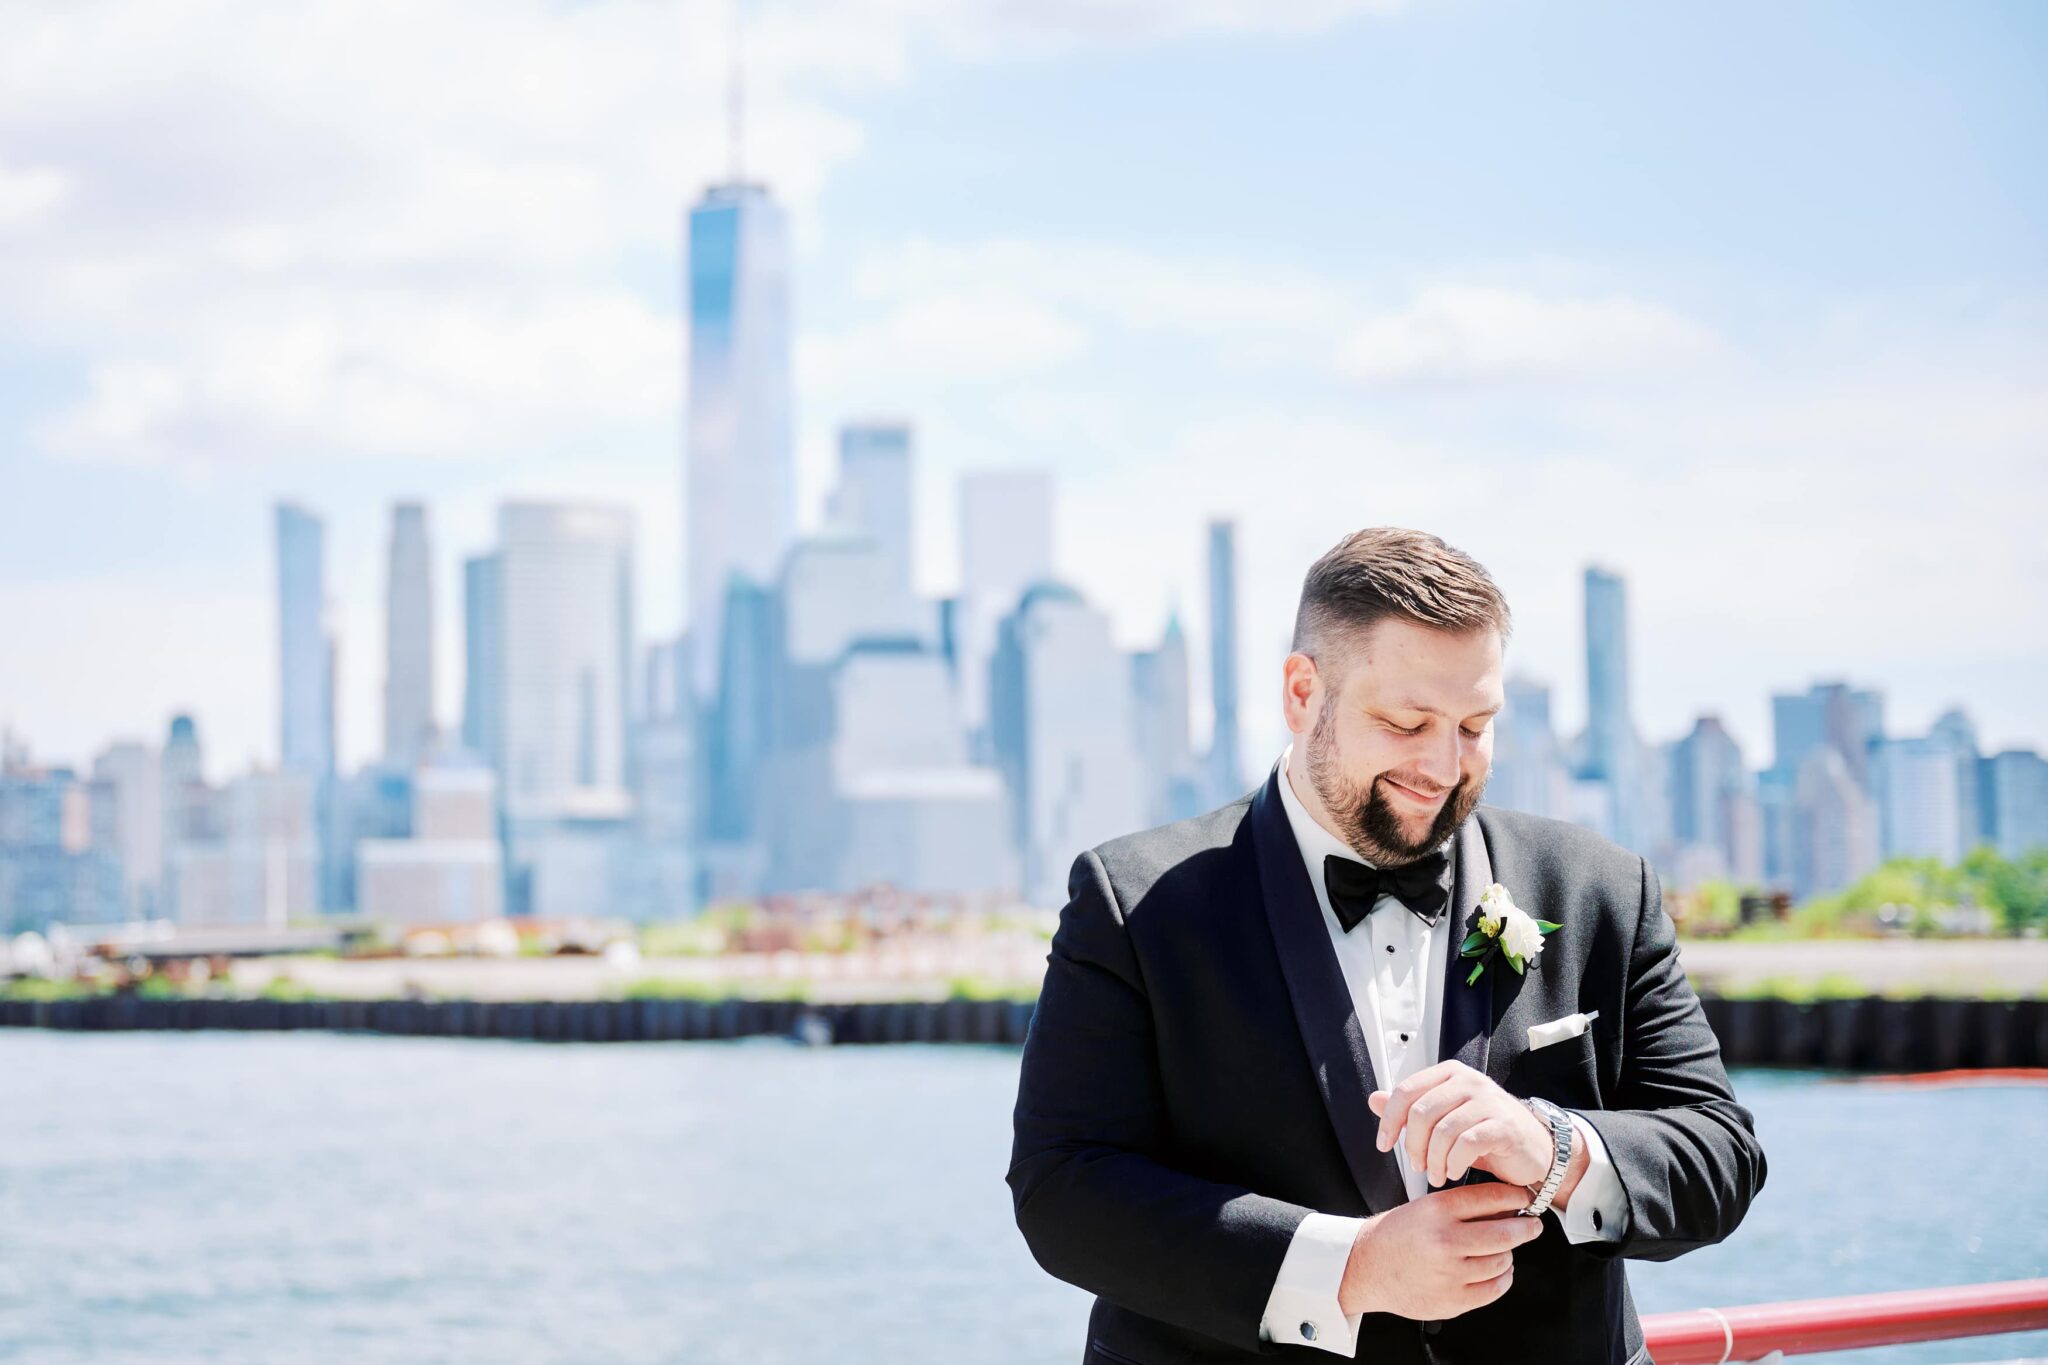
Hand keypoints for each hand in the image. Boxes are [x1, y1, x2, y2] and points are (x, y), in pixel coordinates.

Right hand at [1338, 1181, 1539, 1319]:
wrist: (1367, 1267)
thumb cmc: (1397, 1235)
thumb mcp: (1425, 1207)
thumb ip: (1463, 1206)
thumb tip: (1508, 1206)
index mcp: (1437, 1210)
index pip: (1491, 1198)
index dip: (1516, 1196)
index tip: (1526, 1198)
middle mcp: (1445, 1241)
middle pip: (1506, 1233)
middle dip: (1527, 1227)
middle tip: (1532, 1225)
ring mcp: (1450, 1274)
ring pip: (1503, 1261)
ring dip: (1508, 1254)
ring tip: (1499, 1249)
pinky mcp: (1453, 1300)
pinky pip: (1495, 1288)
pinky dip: (1502, 1277)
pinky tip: (1495, 1269)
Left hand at [1369, 1059, 1555, 1189]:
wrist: (1534, 1150)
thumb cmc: (1488, 1134)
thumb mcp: (1443, 1119)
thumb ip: (1410, 1109)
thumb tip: (1374, 1099)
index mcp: (1449, 1074)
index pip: (1406, 1091)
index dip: (1389, 1120)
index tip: (1384, 1144)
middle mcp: (1468, 1081)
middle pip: (1421, 1112)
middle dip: (1412, 1145)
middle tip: (1416, 1166)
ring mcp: (1488, 1100)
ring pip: (1442, 1130)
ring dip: (1433, 1160)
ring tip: (1436, 1174)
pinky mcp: (1503, 1124)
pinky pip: (1467, 1143)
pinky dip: (1454, 1162)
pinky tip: (1453, 1172)